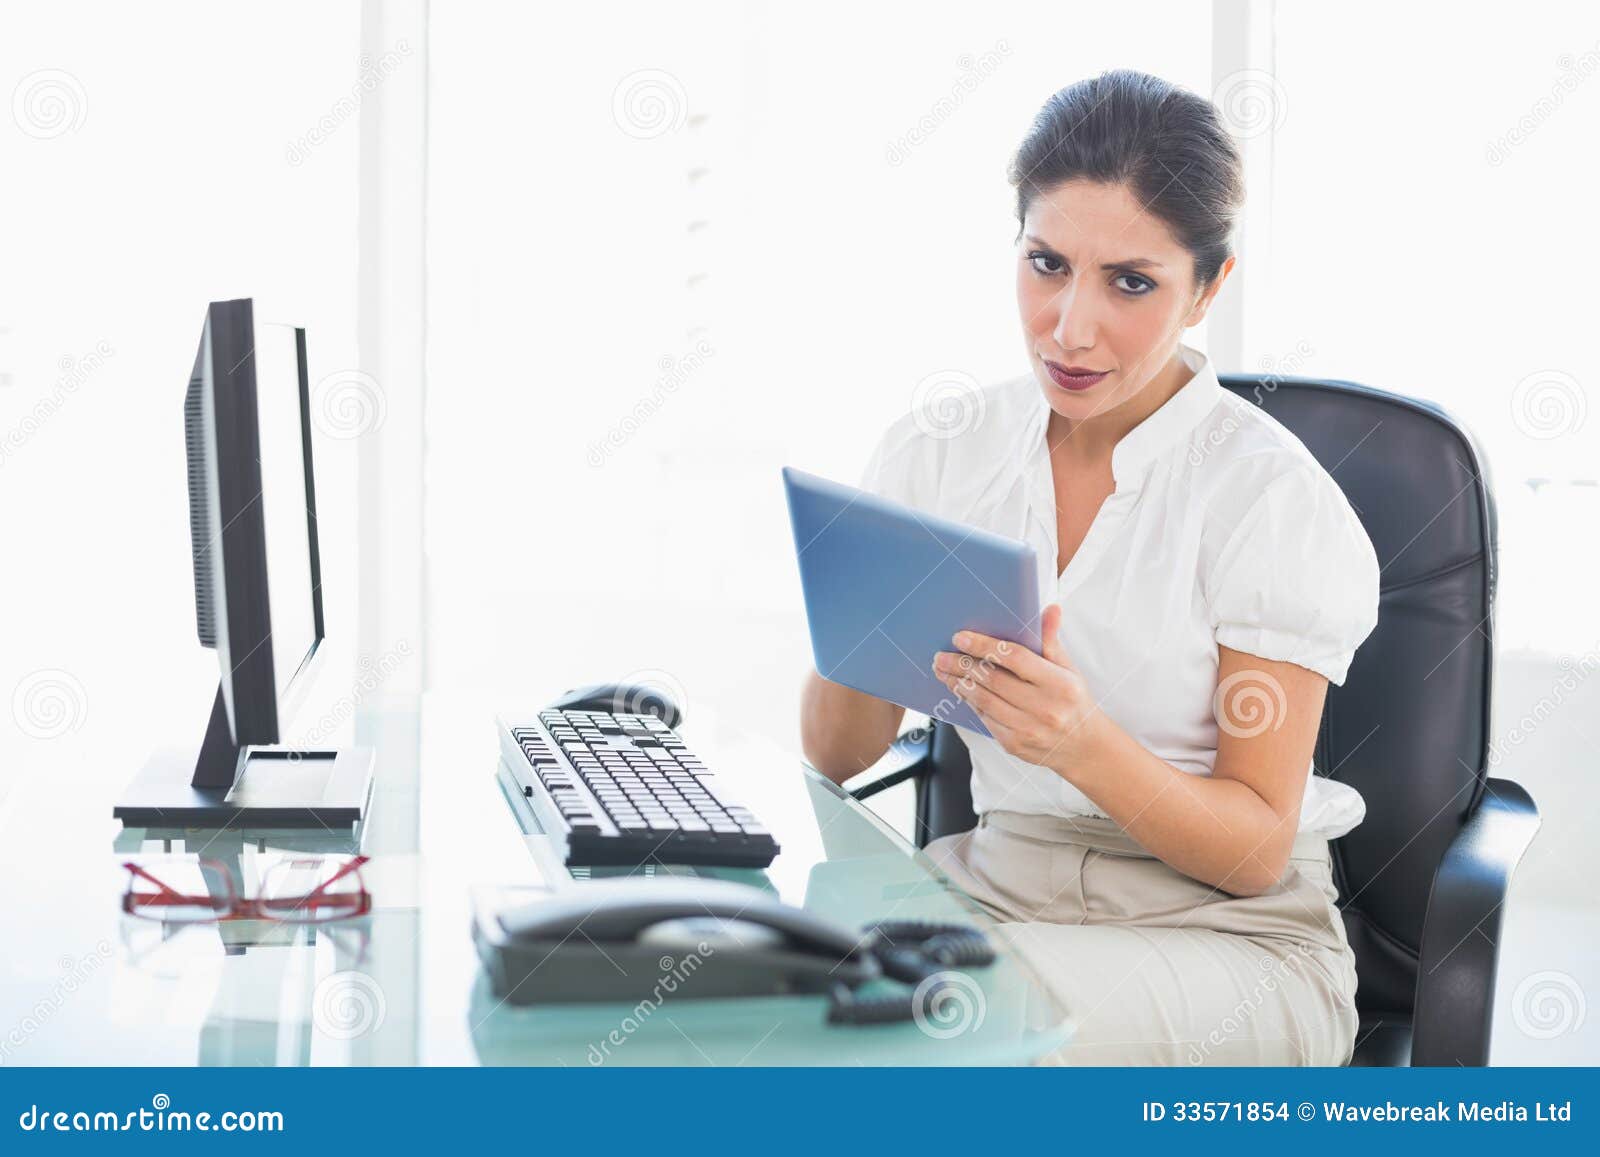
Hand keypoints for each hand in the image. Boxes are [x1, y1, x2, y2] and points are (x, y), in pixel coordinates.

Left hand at [931, 604, 1102, 775]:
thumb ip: (1051, 640)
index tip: (961, 637)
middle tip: (941, 655)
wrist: (1083, 746)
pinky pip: (984, 719)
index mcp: (1059, 683)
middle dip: (962, 665)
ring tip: (943, 671)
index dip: (985, 646)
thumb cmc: (1072, 700)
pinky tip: (959, 689)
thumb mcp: (1068, 669)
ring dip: (959, 684)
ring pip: (984, 701)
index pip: (1015, 658)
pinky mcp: (1014, 744)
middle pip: (993, 680)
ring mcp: (1028, 728)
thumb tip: (1050, 609)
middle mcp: (1044, 707)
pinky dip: (969, 702)